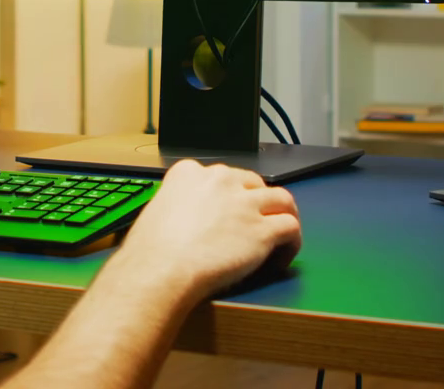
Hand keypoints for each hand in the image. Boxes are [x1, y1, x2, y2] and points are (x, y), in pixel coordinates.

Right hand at [110, 159, 301, 301]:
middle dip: (258, 202)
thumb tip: (184, 224)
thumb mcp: (158, 212)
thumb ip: (178, 209)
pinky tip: (283, 256)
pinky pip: (291, 227)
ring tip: (282, 235)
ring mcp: (244, 203)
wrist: (160, 269)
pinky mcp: (263, 230)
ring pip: (282, 199)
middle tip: (256, 224)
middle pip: (254, 183)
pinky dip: (292, 241)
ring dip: (284, 216)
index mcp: (190, 172)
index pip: (221, 175)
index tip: (229, 211)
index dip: (230, 194)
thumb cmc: (151, 252)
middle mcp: (221, 180)